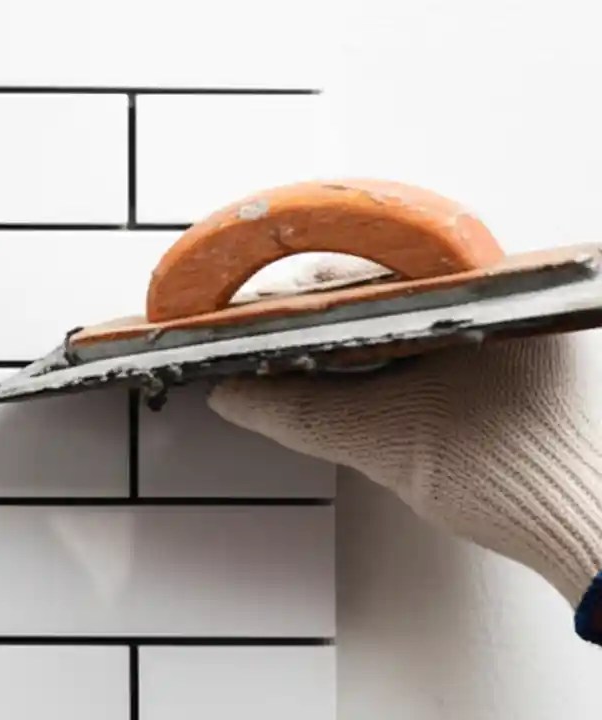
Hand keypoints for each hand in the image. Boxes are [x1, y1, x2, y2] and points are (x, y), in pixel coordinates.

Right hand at [207, 255, 601, 639]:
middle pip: (384, 292)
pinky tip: (354, 382)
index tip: (260, 309)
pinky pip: (430, 347)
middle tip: (270, 337)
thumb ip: (296, 412)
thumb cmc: (512, 473)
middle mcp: (502, 301)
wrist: (582, 532)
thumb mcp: (381, 438)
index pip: (372, 268)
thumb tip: (233, 395)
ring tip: (299, 358)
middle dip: (322, 316)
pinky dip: (387, 362)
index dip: (305, 290)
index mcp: (482, 292)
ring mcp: (513, 334)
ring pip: (405, 322)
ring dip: (352, 342)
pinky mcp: (514, 369)